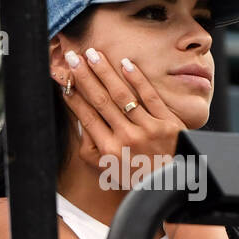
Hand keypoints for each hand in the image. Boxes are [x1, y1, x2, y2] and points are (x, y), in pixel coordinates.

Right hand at [61, 49, 184, 173]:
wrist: (174, 184)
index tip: (63, 80)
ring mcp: (148, 129)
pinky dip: (137, 79)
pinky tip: (125, 63)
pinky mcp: (167, 123)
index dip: (74, 97)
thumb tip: (81, 123)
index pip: (87, 117)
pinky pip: (150, 96)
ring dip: (105, 72)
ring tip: (93, 54)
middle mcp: (126, 138)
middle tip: (72, 57)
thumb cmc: (139, 177)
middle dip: (84, 77)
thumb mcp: (110, 171)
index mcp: (109, 150)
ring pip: (122, 95)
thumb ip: (92, 150)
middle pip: (100, 101)